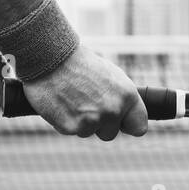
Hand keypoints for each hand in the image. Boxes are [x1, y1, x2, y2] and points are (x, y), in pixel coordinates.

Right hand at [20, 46, 147, 139]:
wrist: (49, 56)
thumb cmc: (79, 63)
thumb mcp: (110, 75)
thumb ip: (120, 98)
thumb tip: (124, 114)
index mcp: (127, 96)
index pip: (139, 127)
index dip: (127, 125)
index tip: (119, 123)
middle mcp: (114, 110)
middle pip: (110, 134)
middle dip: (99, 124)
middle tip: (84, 102)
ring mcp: (93, 120)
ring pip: (88, 133)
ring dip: (79, 121)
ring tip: (70, 98)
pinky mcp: (71, 127)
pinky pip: (69, 131)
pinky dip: (63, 120)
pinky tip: (60, 102)